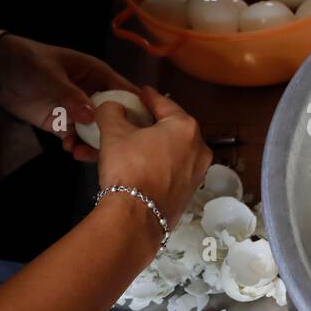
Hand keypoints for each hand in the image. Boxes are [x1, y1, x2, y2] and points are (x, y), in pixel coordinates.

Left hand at [0, 35, 135, 161]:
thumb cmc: (28, 61)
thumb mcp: (50, 75)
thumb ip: (70, 96)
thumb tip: (91, 117)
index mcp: (98, 75)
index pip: (126, 92)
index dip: (138, 109)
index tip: (145, 130)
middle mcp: (93, 94)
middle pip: (115, 117)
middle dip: (115, 134)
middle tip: (113, 150)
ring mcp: (78, 110)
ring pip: (96, 132)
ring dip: (93, 145)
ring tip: (83, 153)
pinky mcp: (62, 122)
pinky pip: (76, 138)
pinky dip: (75, 145)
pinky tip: (69, 149)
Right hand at [95, 86, 211, 225]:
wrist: (136, 217)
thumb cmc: (129, 170)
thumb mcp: (113, 133)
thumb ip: (112, 112)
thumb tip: (112, 107)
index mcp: (186, 128)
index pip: (164, 104)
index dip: (149, 97)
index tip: (141, 93)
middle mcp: (198, 149)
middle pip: (169, 129)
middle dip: (149, 124)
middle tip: (134, 119)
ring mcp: (196, 173)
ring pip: (168, 151)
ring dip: (149, 146)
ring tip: (129, 144)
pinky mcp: (188, 193)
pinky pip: (170, 170)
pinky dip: (155, 164)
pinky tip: (137, 165)